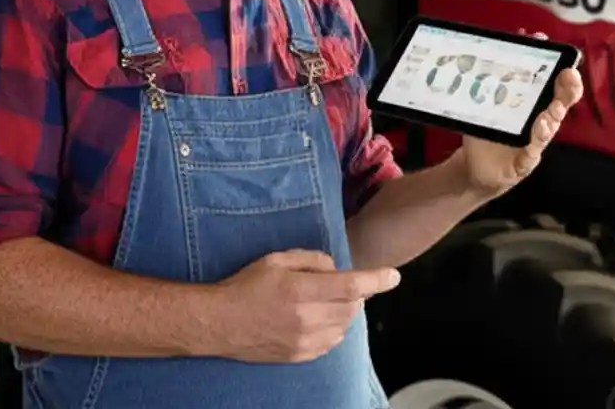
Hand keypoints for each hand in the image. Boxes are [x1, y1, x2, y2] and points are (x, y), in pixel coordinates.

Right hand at [203, 249, 399, 362]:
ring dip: (344, 312)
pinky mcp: (300, 355)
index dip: (376, 280)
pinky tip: (316, 319)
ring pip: (344, 326)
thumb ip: (312, 259)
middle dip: (354, 294)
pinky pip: (331, 342)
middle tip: (339, 285)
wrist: (220, 323)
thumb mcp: (277, 260)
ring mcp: (305, 340)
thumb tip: (336, 268)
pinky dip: (333, 329)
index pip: (351, 285)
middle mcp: (307, 318)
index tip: (394, 276)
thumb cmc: (247, 286)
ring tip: (322, 302)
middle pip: (352, 307)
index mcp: (301, 290)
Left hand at [459, 36, 583, 196]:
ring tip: (549, 112)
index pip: (559, 89)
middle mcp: (541, 124)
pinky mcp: (522, 163)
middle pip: (560, 106)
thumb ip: (508, 70)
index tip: (567, 64)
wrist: (476, 167)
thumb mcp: (494, 98)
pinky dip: (533, 147)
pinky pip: (530, 155)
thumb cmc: (491, 130)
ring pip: (548, 130)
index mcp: (538, 106)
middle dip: (567, 92)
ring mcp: (534, 144)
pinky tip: (535, 139)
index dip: (566, 76)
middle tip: (569, 77)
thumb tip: (522, 35)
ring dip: (550, 120)